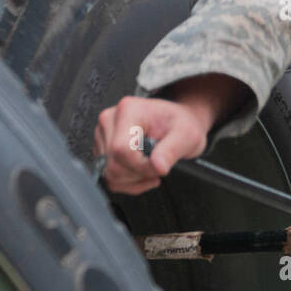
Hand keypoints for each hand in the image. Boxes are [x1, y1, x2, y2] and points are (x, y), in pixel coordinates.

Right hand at [93, 73, 249, 193]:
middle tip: (160, 171)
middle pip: (112, 163)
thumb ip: (172, 150)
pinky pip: (109, 173)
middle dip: (137, 175)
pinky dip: (128, 180)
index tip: (159, 169)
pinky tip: (145, 172)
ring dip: (133, 179)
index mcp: (129, 110)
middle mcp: (111, 117)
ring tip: (155, 170)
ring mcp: (104, 130)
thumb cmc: (185, 124)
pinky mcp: (103, 144)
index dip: (139, 166)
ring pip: (108, 171)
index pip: (121, 149)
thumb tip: (159, 166)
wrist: (181, 120)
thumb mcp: (187, 136)